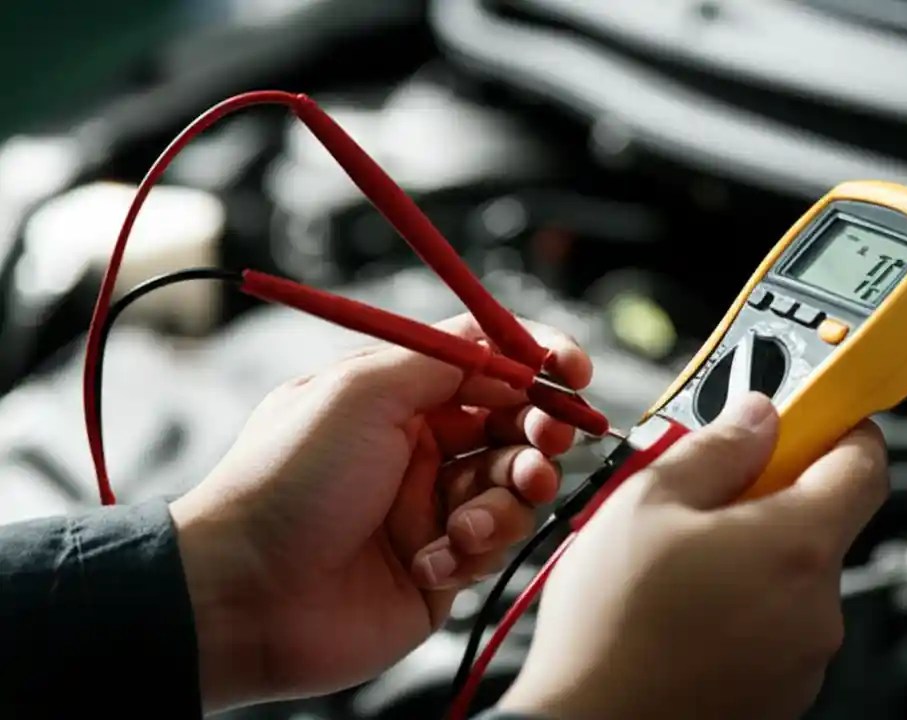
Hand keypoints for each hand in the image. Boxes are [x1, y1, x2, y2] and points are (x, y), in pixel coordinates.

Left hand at [169, 314, 591, 712]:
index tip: (573, 370)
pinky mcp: (441, 567)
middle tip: (548, 438)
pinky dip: (474, 548)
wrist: (243, 595)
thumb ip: (442, 358)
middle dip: (540, 428)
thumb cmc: (287, 481)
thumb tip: (505, 340)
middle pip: (514, 423)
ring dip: (510, 497)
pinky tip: (430, 561)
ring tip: (473, 518)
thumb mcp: (361, 390)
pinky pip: (493, 547)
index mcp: (397, 395)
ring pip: (514, 488)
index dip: (536, 361)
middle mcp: (419, 447)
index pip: (487, 362)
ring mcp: (432, 508)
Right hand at [498, 392, 888, 719]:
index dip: (840, 428)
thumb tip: (758, 416)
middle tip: (705, 494)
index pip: (865, 464)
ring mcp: (804, 657)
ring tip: (677, 565)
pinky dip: (743, 608)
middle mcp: (818, 606)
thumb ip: (716, 448)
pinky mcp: (781, 694)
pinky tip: (683, 613)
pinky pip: (776, 627)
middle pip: (822, 522)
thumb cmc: (611, 626)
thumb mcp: (647, 503)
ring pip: (794, 576)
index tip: (809, 416)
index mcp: (798, 544)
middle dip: (771, 497)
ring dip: (752, 556)